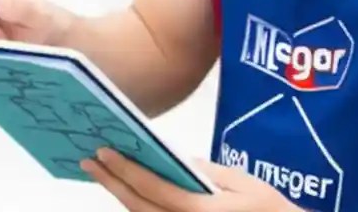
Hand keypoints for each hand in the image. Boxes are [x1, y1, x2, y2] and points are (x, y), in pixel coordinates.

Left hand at [83, 148, 299, 211]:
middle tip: (90, 162)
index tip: (104, 152)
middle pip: (139, 207)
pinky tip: (128, 193)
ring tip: (103, 174)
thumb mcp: (243, 182)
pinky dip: (138, 208)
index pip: (154, 189)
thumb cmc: (268, 209)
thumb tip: (176, 158)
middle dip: (112, 183)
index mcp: (201, 211)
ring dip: (120, 196)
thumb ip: (207, 171)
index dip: (126, 170)